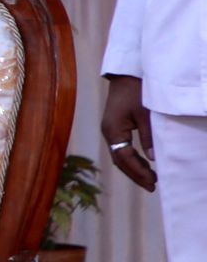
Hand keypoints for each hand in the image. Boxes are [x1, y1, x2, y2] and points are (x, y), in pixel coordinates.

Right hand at [104, 74, 156, 190]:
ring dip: (133, 168)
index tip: (153, 182)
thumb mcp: (145, 114)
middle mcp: (108, 132)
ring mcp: (110, 130)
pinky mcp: (115, 127)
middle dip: (135, 174)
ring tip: (149, 179)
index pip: (124, 158)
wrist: (126, 74)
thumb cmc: (136, 92)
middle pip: (119, 160)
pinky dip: (131, 159)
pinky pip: (121, 148)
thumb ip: (148, 136)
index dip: (139, 171)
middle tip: (152, 187)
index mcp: (113, 130)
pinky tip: (142, 163)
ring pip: (119, 156)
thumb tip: (152, 159)